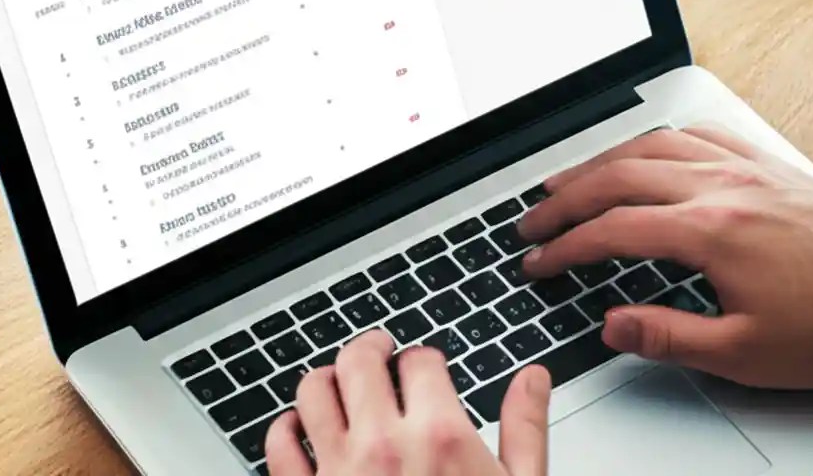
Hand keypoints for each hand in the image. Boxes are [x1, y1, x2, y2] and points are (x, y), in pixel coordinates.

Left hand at [266, 330, 551, 475]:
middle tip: (379, 352)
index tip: (426, 366)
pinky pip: (278, 446)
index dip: (424, 357)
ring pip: (313, 392)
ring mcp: (338, 472)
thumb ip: (525, 429)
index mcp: (441, 436)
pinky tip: (301, 429)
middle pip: (359, 360)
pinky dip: (285, 429)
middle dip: (371, 348)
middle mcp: (382, 445)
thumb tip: (533, 379)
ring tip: (341, 382)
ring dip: (327, 379)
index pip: (420, 360)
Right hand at [518, 126, 812, 388]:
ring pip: (653, 145)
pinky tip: (647, 148)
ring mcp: (745, 169)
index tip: (538, 261)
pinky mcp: (767, 166)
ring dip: (602, 159)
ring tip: (569, 178)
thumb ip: (668, 336)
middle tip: (533, 217)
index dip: (565, 246)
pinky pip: (699, 134)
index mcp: (711, 231)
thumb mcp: (744, 353)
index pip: (613, 229)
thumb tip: (612, 324)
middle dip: (566, 196)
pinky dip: (659, 138)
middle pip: (619, 175)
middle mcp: (723, 187)